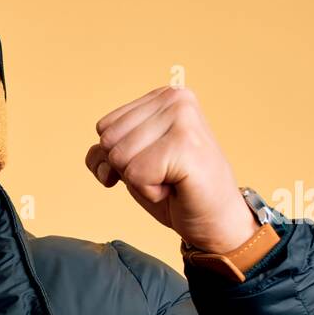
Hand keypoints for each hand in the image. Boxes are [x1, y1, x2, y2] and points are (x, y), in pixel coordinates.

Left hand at [85, 86, 256, 252]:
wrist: (215, 219)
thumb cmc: (177, 190)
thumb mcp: (134, 164)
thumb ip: (107, 152)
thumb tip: (98, 156)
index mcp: (163, 96)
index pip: (105, 127)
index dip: (120, 157)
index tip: (154, 164)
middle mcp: (175, 98)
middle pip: (108, 141)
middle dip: (128, 168)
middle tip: (164, 174)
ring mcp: (182, 118)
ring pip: (120, 157)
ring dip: (140, 181)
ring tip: (172, 178)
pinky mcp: (185, 144)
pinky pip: (135, 175)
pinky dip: (150, 191)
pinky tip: (177, 186)